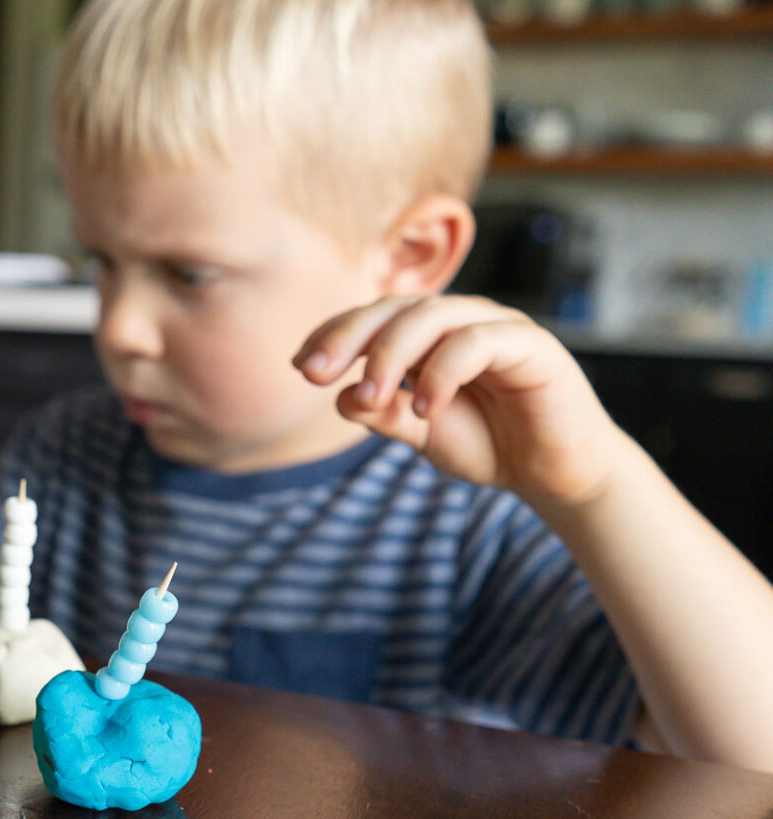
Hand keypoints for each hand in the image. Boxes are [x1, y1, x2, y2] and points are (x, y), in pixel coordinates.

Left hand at [294, 295, 627, 508]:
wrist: (554, 474)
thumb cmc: (490, 445)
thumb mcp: (422, 433)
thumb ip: (384, 414)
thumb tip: (341, 398)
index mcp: (429, 336)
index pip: (373, 318)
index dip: (333, 335)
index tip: (299, 365)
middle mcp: (459, 321)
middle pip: (394, 308)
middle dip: (349, 337)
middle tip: (315, 373)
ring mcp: (496, 326)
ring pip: (431, 315)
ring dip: (391, 355)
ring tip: (373, 397)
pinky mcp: (530, 343)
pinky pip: (476, 341)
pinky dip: (443, 372)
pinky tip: (426, 409)